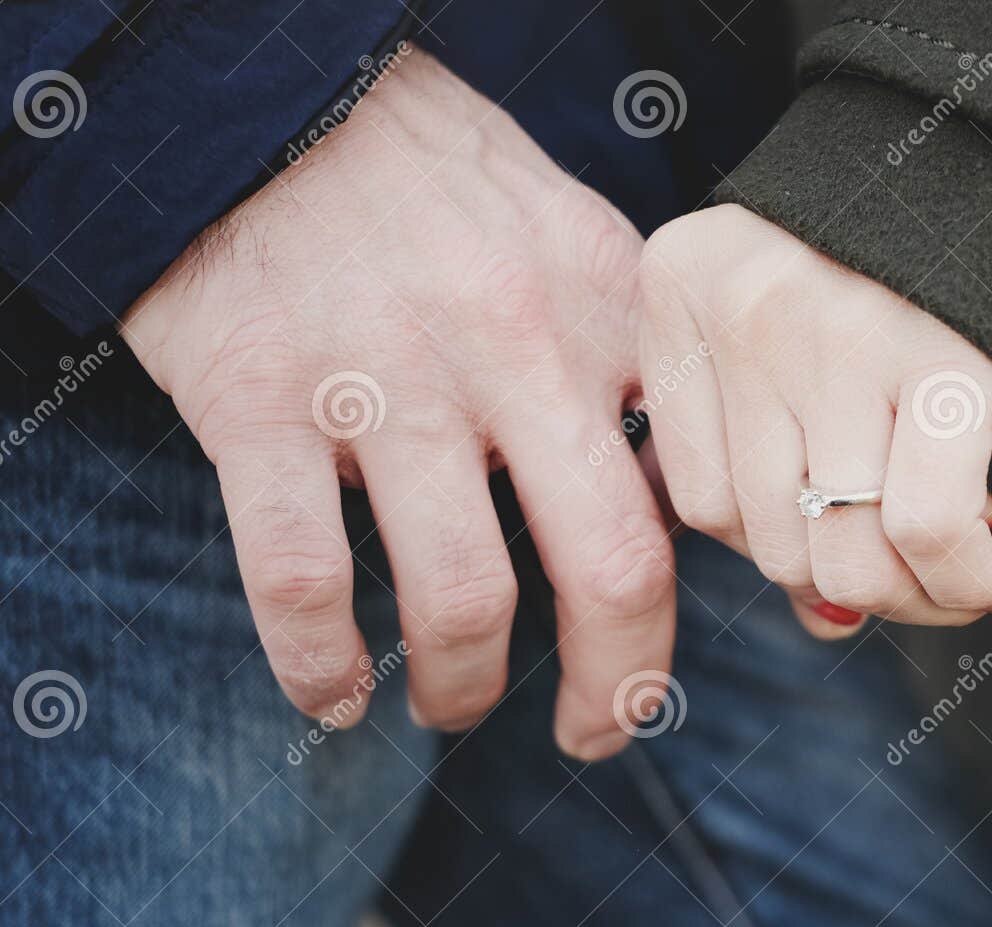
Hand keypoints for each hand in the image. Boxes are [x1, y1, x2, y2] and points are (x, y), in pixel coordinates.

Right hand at [122, 49, 672, 758]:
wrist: (271, 95)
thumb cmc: (440, 185)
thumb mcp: (575, 242)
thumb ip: (636, 363)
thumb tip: (690, 503)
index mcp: (604, 313)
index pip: (693, 490)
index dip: (700, 596)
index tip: (664, 661)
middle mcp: (511, 350)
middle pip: (608, 566)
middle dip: (614, 683)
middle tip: (596, 734)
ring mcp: (384, 381)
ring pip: (459, 593)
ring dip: (462, 686)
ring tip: (451, 706)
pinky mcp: (259, 402)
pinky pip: (300, 576)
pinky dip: (318, 666)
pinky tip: (332, 697)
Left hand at [637, 205, 991, 636]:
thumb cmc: (889, 258)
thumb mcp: (788, 326)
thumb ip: (772, 459)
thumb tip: (823, 620)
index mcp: (683, 290)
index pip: (703, 503)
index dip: (785, 554)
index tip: (845, 550)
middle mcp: (743, 309)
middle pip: (773, 541)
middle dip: (855, 591)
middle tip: (919, 583)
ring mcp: (834, 333)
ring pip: (847, 555)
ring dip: (917, 600)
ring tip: (963, 581)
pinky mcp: (938, 356)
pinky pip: (928, 529)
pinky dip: (966, 581)